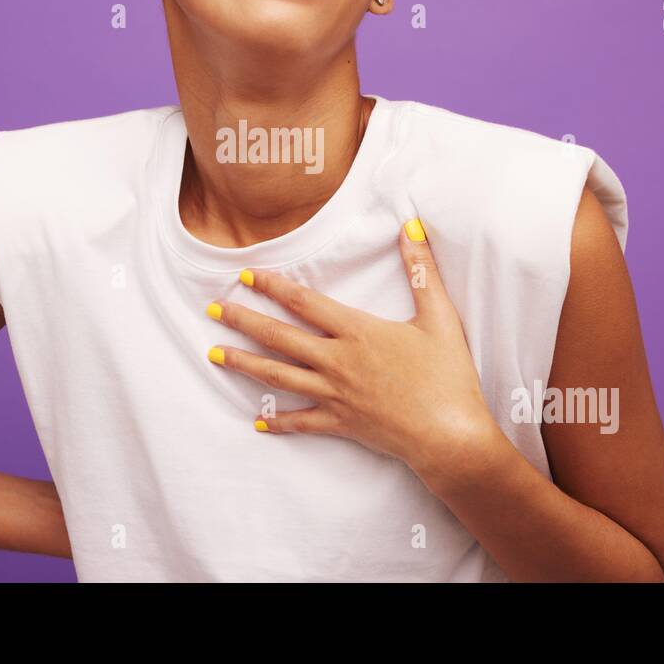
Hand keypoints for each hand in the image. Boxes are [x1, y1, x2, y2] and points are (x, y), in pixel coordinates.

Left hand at [205, 218, 507, 483]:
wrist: (451, 436)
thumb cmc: (448, 377)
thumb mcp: (439, 317)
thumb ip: (422, 271)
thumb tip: (410, 227)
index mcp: (358, 332)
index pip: (304, 302)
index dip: (273, 286)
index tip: (246, 274)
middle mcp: (338, 362)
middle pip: (280, 336)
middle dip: (243, 321)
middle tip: (212, 309)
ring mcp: (335, 395)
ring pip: (279, 377)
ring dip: (244, 364)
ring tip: (214, 354)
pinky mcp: (341, 423)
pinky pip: (301, 422)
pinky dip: (278, 422)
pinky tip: (257, 422)